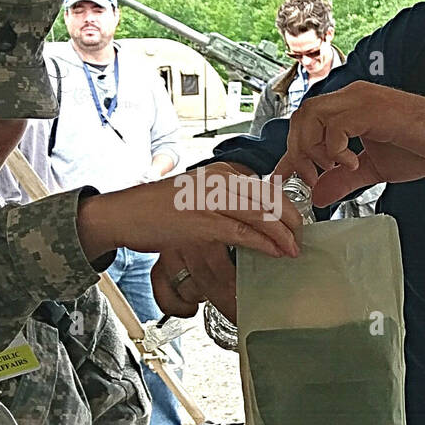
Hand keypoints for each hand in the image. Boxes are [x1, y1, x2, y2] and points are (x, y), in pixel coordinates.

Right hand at [147, 163, 286, 319]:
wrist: (123, 214)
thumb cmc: (156, 208)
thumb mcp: (196, 194)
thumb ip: (222, 199)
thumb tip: (249, 213)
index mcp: (220, 172)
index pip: (264, 186)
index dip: (284, 204)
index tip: (295, 220)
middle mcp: (218, 181)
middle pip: (269, 198)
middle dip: (291, 219)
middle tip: (301, 235)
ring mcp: (211, 200)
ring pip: (261, 215)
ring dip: (283, 234)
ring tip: (294, 248)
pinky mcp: (203, 222)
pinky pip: (243, 233)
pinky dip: (264, 243)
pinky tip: (276, 252)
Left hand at [276, 82, 424, 208]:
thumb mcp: (375, 168)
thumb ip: (345, 179)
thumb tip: (319, 195)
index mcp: (350, 106)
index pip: (306, 121)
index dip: (289, 151)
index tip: (284, 179)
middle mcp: (353, 96)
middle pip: (301, 115)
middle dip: (297, 152)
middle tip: (312, 179)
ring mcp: (363, 99)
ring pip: (312, 115)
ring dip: (312, 150)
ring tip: (328, 172)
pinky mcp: (376, 109)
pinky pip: (337, 124)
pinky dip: (335, 149)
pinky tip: (351, 163)